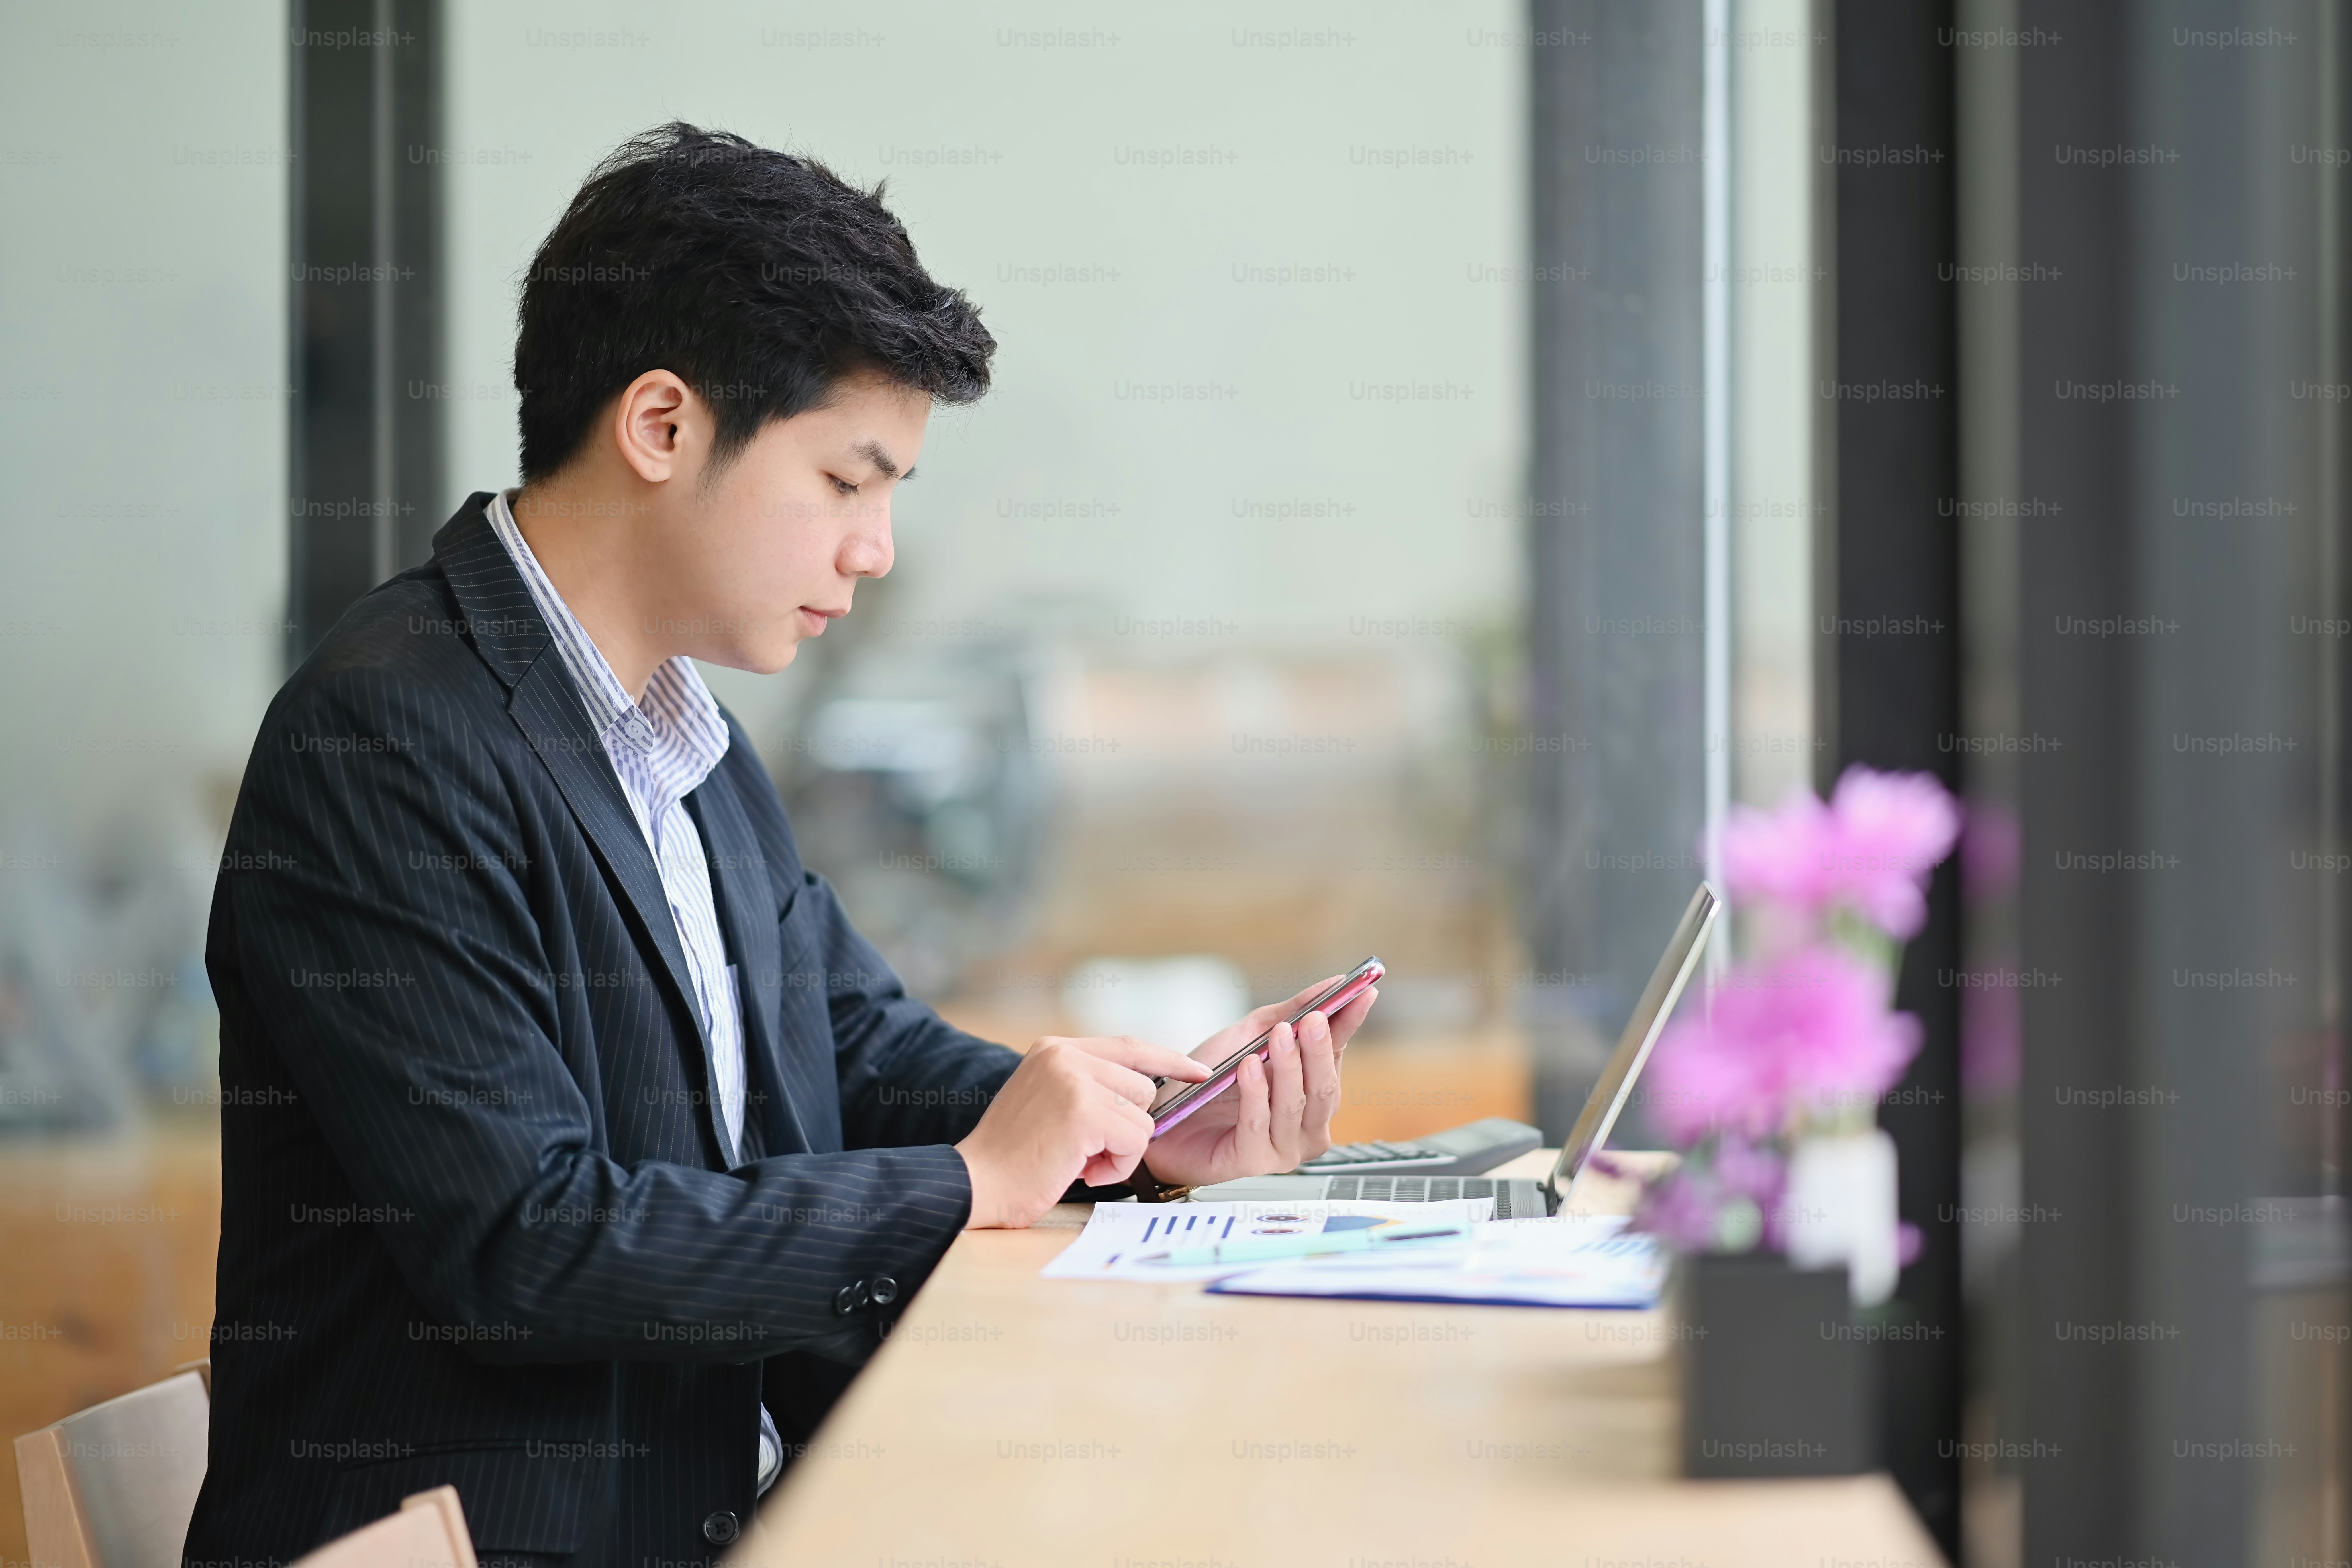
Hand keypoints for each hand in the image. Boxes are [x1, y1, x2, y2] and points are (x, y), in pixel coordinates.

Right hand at [954, 1036, 1208, 1228]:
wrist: (976, 1183)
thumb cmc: (1014, 1155)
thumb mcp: (1050, 1101)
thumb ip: (1089, 1086)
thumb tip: (1143, 1092)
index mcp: (1055, 1049)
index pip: (1129, 1046)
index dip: (1168, 1060)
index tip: (1198, 1071)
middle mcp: (1064, 1056)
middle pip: (1141, 1087)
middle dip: (1126, 1126)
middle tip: (1086, 1149)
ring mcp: (1074, 1081)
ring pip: (1142, 1116)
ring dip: (1120, 1150)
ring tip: (1079, 1160)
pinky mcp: (1084, 1112)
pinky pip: (1135, 1141)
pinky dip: (1116, 1167)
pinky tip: (1081, 1170)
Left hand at [1137, 978, 1377, 1188]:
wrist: (1160, 1118)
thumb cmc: (1206, 1083)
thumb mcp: (1249, 1037)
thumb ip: (1290, 1013)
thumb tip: (1332, 985)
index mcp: (1310, 1092)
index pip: (1337, 1055)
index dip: (1350, 1023)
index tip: (1362, 993)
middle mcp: (1305, 1124)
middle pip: (1324, 1088)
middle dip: (1318, 1050)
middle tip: (1314, 1019)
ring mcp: (1283, 1148)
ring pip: (1296, 1106)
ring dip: (1288, 1069)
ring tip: (1279, 1036)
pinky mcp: (1253, 1162)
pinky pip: (1259, 1126)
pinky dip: (1255, 1095)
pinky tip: (1249, 1068)